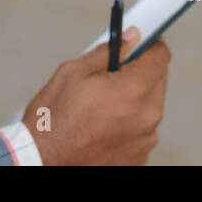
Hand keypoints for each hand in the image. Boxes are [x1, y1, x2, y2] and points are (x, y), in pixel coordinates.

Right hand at [21, 27, 171, 164]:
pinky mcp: (140, 157)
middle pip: (158, 80)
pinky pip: (142, 130)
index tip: (142, 42)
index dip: (150, 44)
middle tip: (114, 74)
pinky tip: (104, 125)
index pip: (161, 55)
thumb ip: (108, 51)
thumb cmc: (52, 121)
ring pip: (149, 106)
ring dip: (134, 100)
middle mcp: (147, 116)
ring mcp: (146, 140)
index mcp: (134, 90)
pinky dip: (129, 124)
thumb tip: (130, 38)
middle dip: (140, 72)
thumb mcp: (73, 72)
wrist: (41, 163)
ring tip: (102, 106)